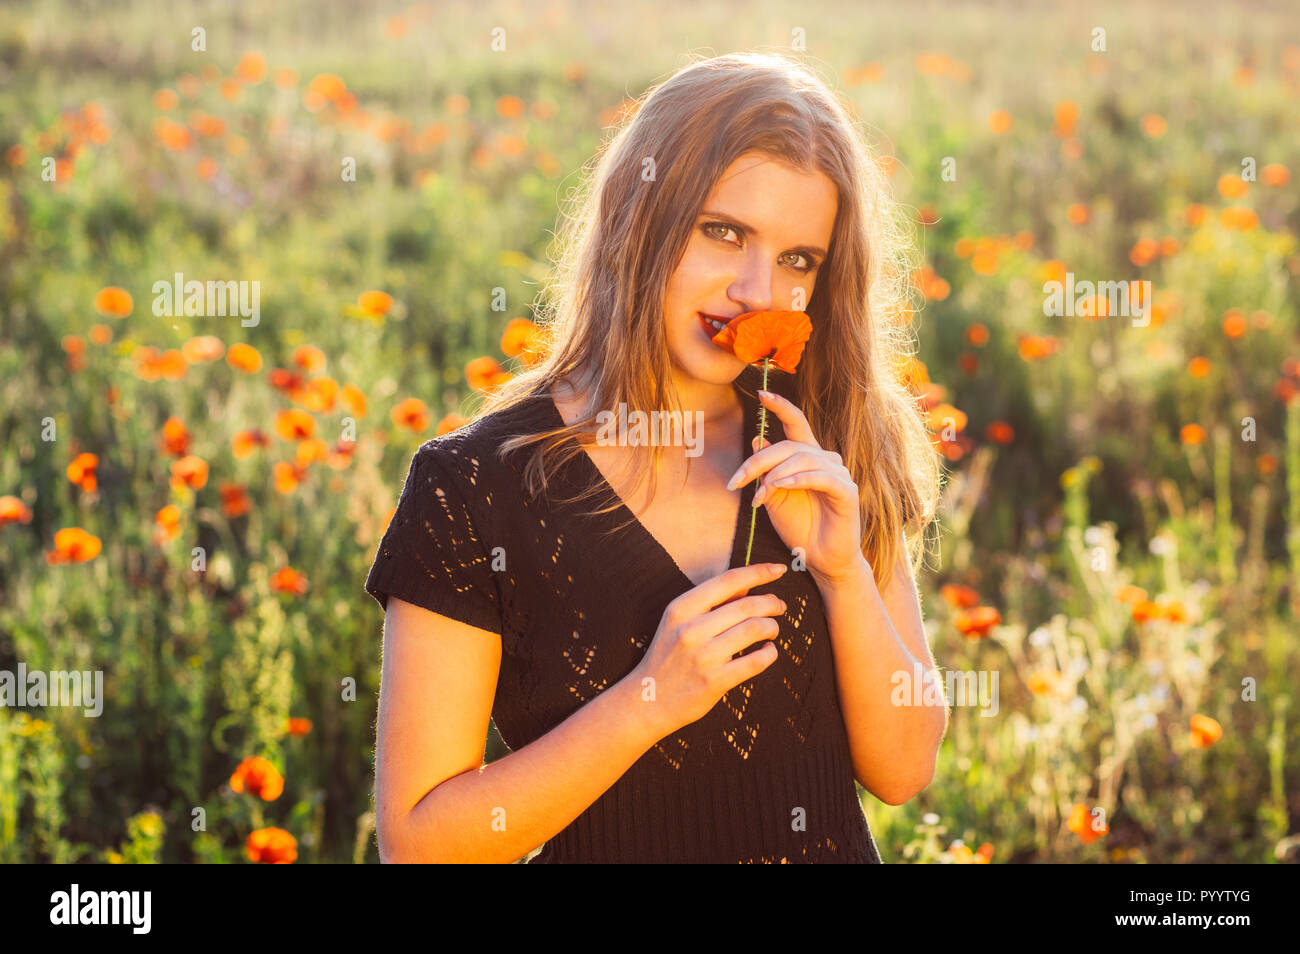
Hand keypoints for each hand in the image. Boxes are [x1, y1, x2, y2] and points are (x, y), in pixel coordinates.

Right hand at [626, 563, 786, 737]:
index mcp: (681, 609)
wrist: (648, 700)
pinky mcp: (715, 681)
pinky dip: (770, 653)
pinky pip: (756, 661)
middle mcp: (691, 629)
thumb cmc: (668, 656)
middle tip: (780, 606)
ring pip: (755, 629)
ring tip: (773, 629)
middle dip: (771, 602)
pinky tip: (768, 651)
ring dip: (772, 626)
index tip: (778, 569)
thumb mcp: (679, 622)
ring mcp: (703, 656)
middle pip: (747, 605)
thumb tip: (748, 585)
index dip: (758, 572)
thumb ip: (713, 602)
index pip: (728, 581)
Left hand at [726, 389, 865, 586]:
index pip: (796, 424)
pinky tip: (783, 486)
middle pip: (789, 446)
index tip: (761, 393)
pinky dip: (799, 479)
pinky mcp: (847, 492)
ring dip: (775, 475)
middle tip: (736, 481)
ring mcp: (839, 474)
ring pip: (803, 459)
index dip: (781, 406)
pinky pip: (822, 476)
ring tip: (760, 495)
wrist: (821, 560)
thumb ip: (766, 471)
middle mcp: (826, 460)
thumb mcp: (775, 497)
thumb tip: (757, 437)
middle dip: (758, 462)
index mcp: (808, 458)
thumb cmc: (799, 529)